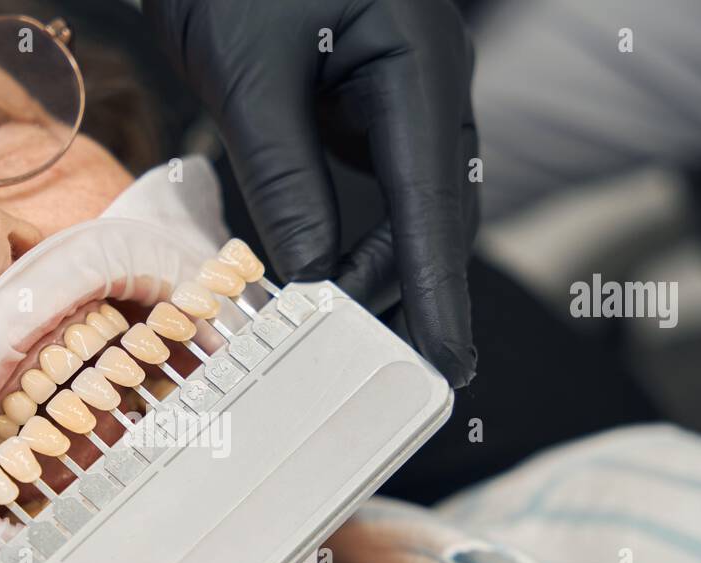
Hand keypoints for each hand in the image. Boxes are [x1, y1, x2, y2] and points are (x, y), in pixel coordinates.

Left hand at [145, 0, 479, 385]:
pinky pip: (373, 181)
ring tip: (327, 315)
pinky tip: (321, 264)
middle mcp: (426, 82)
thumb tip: (312, 272)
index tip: (450, 361)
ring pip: (406, 203)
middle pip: (435, 212)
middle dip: (402, 285)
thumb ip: (285, 179)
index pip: (438, 204)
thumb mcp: (251, 77)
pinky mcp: (364, 98)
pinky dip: (349, 230)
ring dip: (370, 261)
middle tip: (362, 353)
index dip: (441, 291)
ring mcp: (400, 90)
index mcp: (418, 64)